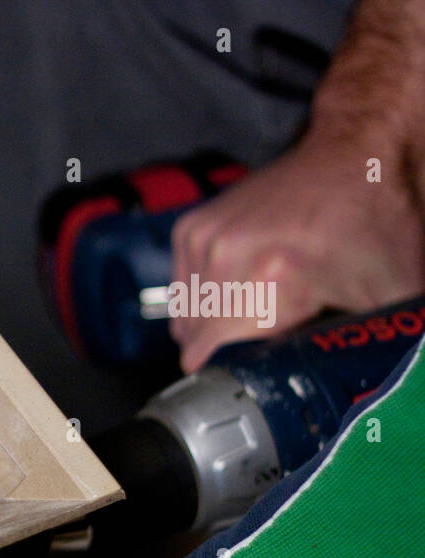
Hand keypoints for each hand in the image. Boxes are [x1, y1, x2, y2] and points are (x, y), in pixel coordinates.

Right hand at [170, 130, 424, 372]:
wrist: (355, 150)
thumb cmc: (374, 214)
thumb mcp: (388, 289)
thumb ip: (365, 345)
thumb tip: (363, 394)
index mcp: (266, 273)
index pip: (205, 351)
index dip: (225, 372)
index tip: (246, 378)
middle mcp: (221, 253)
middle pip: (192, 338)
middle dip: (224, 347)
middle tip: (268, 336)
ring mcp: (200, 237)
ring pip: (182, 316)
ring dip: (212, 323)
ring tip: (259, 308)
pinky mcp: (189, 228)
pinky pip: (180, 289)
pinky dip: (205, 297)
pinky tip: (244, 285)